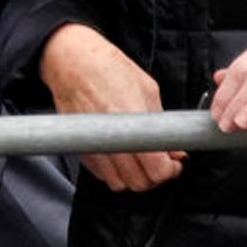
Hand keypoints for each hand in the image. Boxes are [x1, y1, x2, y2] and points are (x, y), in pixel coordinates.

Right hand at [38, 23, 184, 191]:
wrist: (73, 62)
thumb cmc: (107, 68)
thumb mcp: (147, 89)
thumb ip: (162, 124)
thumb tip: (174, 150)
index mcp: (131, 121)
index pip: (156, 169)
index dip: (170, 170)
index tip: (173, 164)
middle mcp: (110, 138)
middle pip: (140, 182)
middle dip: (154, 176)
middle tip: (160, 162)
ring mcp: (94, 146)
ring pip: (120, 184)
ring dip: (134, 177)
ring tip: (139, 160)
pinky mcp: (82, 149)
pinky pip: (103, 176)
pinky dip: (115, 173)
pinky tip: (121, 155)